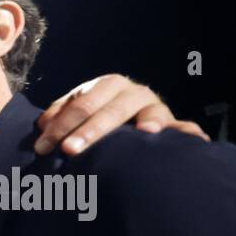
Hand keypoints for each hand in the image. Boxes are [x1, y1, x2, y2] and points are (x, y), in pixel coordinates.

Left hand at [34, 74, 208, 155]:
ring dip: (148, 120)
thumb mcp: (74, 114)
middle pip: (111, 109)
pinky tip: (193, 138)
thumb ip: (57, 118)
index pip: (81, 104)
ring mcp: (154, 106)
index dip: (60, 125)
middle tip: (69, 150)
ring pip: (149, 112)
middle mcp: (132, 92)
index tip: (43, 147)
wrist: (123, 122)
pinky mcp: (171, 124)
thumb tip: (42, 126)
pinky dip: (186, 131)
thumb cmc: (92, 121)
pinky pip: (183, 126)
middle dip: (90, 130)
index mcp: (106, 85)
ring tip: (146, 131)